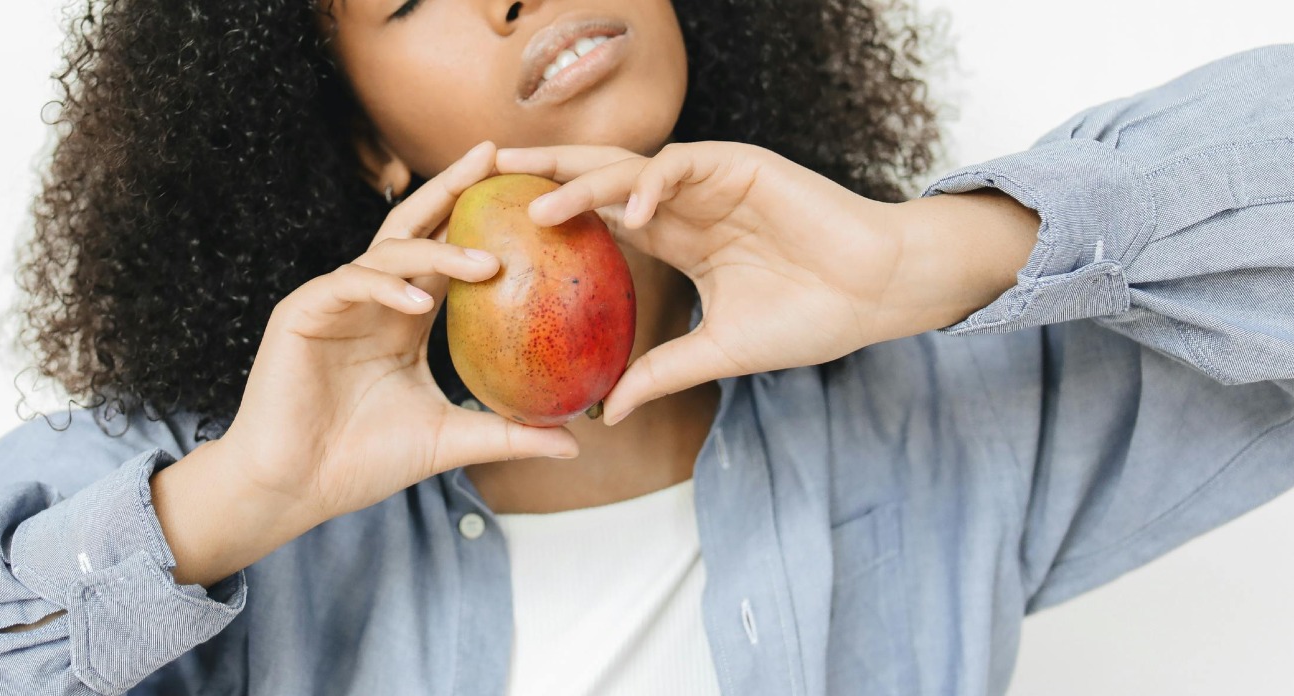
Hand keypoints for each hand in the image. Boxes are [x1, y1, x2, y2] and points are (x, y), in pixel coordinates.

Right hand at [153, 141, 581, 585]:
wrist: (295, 488)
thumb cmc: (365, 461)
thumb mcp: (451, 440)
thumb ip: (508, 433)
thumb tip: (575, 441)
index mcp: (403, 315)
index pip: (446, 251)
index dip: (481, 218)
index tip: (527, 190)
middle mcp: (372, 298)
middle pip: (415, 226)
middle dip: (453, 188)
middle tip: (495, 156)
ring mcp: (335, 301)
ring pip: (388, 252)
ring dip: (437, 251)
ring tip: (486, 264)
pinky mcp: (302, 312)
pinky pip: (350, 284)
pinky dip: (387, 288)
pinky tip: (419, 302)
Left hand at [496, 141, 1033, 423]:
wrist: (875, 294)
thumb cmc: (809, 318)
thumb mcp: (719, 352)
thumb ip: (662, 372)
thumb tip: (607, 414)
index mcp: (678, 236)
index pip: (599, 219)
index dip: (551, 221)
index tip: (498, 235)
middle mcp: (685, 202)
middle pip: (598, 181)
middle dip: (543, 179)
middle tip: (487, 184)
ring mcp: (710, 180)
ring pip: (630, 167)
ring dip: (582, 181)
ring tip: (535, 203)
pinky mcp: (742, 166)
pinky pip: (683, 163)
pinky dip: (653, 182)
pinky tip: (628, 208)